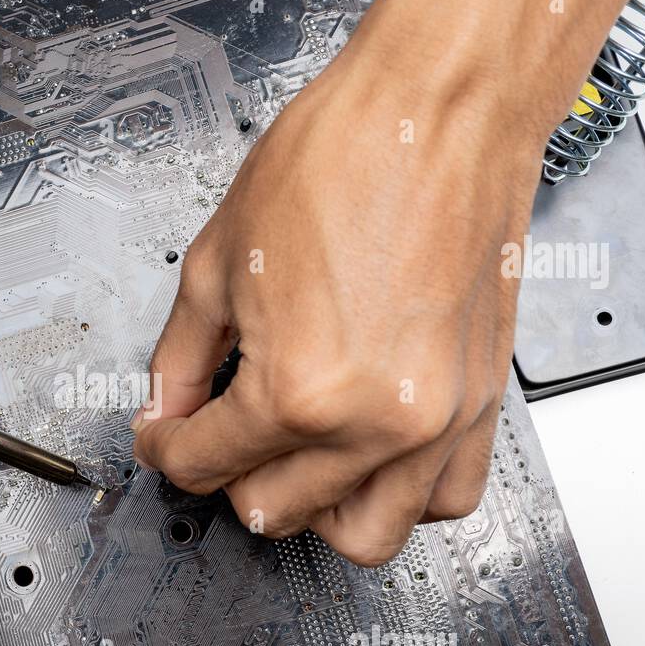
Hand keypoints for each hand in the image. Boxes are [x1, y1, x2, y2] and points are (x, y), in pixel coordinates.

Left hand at [132, 0, 644, 565]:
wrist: (439, 111)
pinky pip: (446, 502)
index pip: (204, 466)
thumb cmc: (343, 157)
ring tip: (288, 459)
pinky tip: (366, 457)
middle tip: (214, 432)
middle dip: (226, 474)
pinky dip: (399, 497)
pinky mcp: (482, 405)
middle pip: (271, 510)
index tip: (162, 436)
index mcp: (299, 388)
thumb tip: (165, 405)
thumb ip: (178, 355)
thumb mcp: (216, 260)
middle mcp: (374, 422)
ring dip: (311, 508)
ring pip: (363, 534)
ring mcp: (437, 422)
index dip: (164, 450)